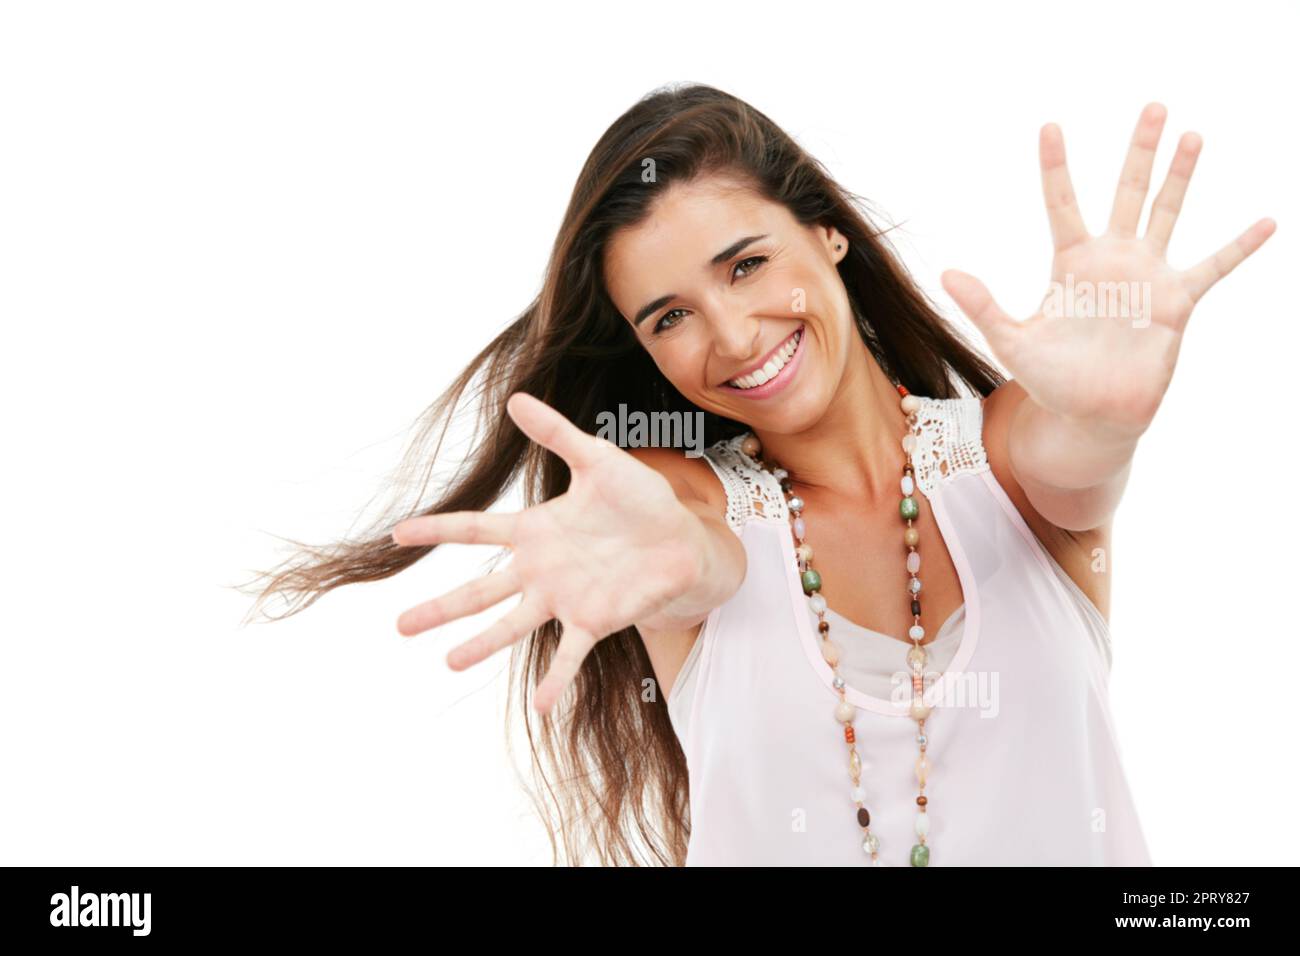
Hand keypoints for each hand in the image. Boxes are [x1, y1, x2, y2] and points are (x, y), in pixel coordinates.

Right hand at [391, 392, 712, 716]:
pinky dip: (555, 680)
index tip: (398, 534)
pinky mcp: (594, 620)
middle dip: (441, 608)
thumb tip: (515, 398)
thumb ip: (556, 434)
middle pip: (480, 590)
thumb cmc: (638, 499)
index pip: (476, 530)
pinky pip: (569, 654)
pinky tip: (539, 707)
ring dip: (483, 645)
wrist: (681, 539)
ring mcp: (563, 598)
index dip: (438, 531)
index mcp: (535, 530)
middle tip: (400, 626)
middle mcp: (540, 570)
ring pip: (513, 626)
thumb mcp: (596, 459)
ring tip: (449, 662)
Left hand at [942, 102, 1275, 440]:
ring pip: (1167, 213)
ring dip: (1181, 176)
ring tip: (1193, 135)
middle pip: (1127, 192)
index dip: (1055, 166)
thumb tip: (946, 274)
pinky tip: (1266, 222)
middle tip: (1154, 106)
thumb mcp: (1012, 342)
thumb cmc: (1051, 380)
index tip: (1050, 126)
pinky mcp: (1176, 302)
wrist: (1092, 416)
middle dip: (1140, 151)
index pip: (1061, 202)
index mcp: (1070, 262)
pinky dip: (1239, 247)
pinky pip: (1213, 267)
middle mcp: (1112, 259)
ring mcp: (1146, 276)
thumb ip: (983, 306)